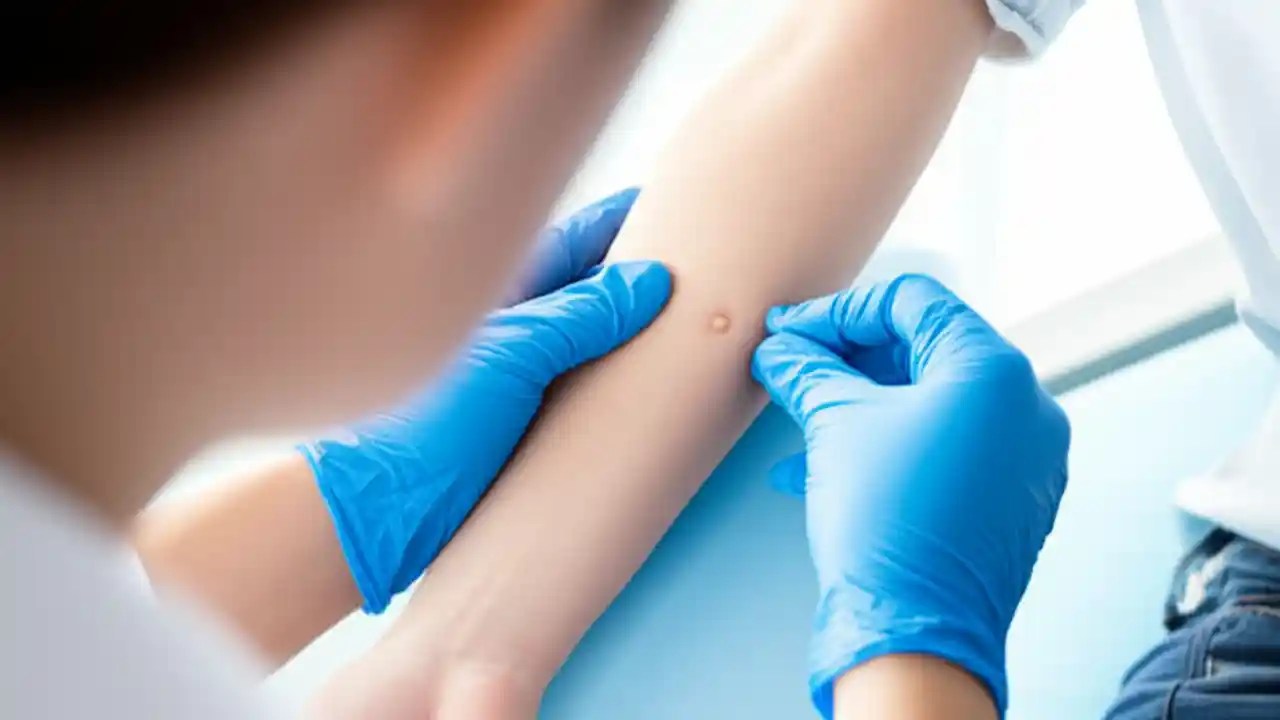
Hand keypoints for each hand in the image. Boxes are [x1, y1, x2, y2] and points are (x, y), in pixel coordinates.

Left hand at [302, 189, 670, 612]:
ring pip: (596, 336)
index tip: (683, 208)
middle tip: (707, 265)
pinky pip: (592, 384)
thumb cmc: (428, 425)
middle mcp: (514, 323)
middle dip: (644, 273)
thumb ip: (580, 314)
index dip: (629, 220)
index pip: (578, 237)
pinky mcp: (533, 419)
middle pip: (593, 283)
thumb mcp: (512, 356)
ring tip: (696, 316)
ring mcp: (524, 371)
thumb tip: (651, 282)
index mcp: (498, 288)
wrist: (384, 514)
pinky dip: (627, 376)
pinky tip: (659, 382)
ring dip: (639, 328)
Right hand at [751, 274, 1069, 717]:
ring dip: (862, 401)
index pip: (912, 302)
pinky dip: (891, 442)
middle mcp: (1026, 407)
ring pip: (934, 403)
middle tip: (793, 365)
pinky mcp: (1012, 502)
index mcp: (994, 370)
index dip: (839, 311)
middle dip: (848, 357)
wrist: (916, 634)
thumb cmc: (888, 524)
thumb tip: (782, 351)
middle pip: (925, 349)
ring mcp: (1026, 458)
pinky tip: (829, 464)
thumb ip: (807, 371)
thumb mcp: (836, 424)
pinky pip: (948, 449)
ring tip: (803, 414)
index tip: (791, 330)